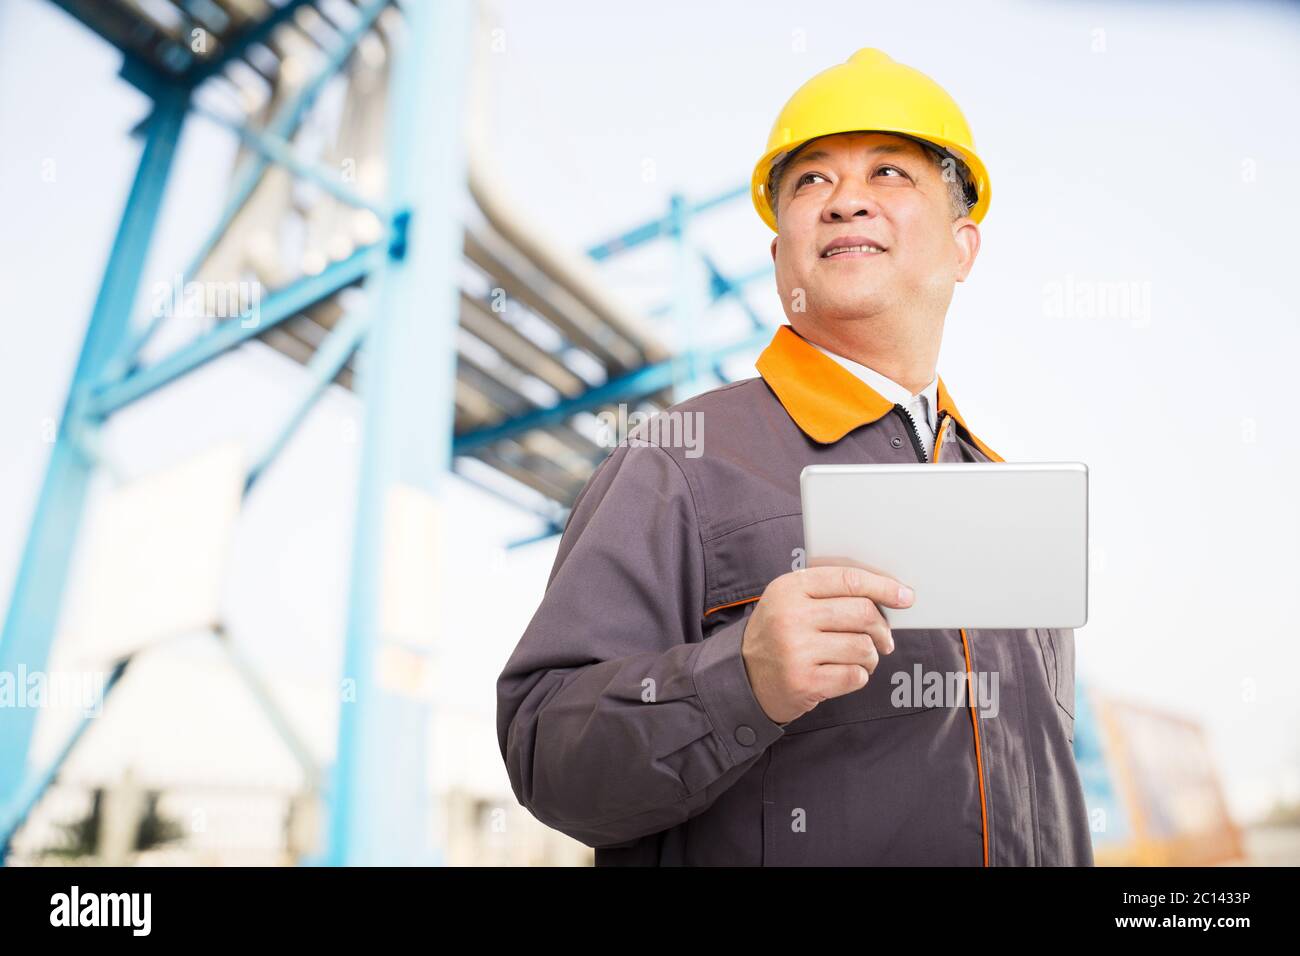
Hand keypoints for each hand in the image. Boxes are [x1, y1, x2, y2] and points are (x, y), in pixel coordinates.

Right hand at [740, 565, 914, 725]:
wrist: (744, 678)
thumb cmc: (780, 634)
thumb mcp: (791, 601)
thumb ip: (830, 591)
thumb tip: (889, 592)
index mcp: (789, 588)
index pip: (848, 580)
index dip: (883, 587)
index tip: (905, 597)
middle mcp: (790, 616)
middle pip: (862, 613)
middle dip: (883, 628)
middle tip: (885, 638)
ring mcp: (796, 651)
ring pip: (863, 647)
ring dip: (871, 656)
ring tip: (860, 659)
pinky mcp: (804, 682)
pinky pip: (855, 676)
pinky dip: (859, 676)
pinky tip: (844, 674)